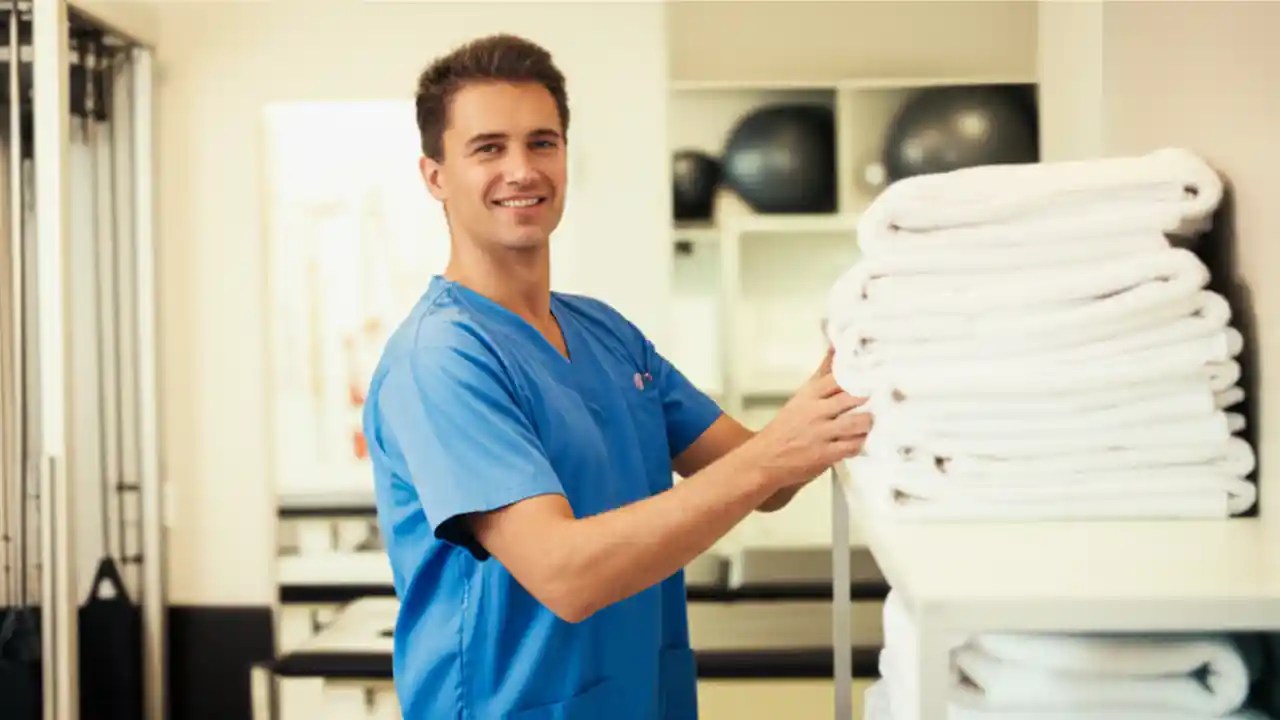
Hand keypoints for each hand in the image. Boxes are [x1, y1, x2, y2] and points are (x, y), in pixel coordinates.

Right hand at [746, 348, 871, 489]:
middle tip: (890, 395)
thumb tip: (835, 347)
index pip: (839, 377)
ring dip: (871, 421)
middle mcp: (816, 411)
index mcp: (810, 394)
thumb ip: (823, 373)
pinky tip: (868, 439)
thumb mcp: (803, 396)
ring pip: (856, 423)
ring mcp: (821, 433)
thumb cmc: (788, 425)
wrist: (766, 458)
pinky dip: (863, 442)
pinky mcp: (826, 455)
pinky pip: (853, 446)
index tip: (878, 371)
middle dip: (872, 397)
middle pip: (851, 398)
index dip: (860, 374)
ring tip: (880, 419)